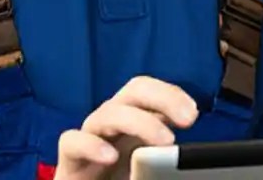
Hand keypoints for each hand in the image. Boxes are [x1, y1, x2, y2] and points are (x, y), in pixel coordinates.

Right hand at [55, 76, 198, 179]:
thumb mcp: (154, 171)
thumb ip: (169, 163)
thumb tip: (192, 163)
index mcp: (136, 126)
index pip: (151, 93)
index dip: (171, 94)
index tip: (193, 113)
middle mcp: (113, 126)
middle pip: (133, 92)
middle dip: (162, 97)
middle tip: (188, 118)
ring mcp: (90, 140)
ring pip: (108, 113)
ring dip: (138, 121)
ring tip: (166, 141)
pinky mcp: (69, 163)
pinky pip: (71, 142)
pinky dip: (91, 145)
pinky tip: (110, 156)